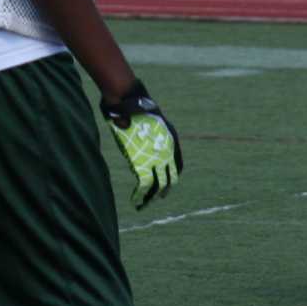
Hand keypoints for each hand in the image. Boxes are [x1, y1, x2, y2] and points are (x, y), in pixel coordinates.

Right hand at [101, 82, 182, 209]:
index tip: (167, 184)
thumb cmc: (134, 107)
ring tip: (143, 204)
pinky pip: (146, 185)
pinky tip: (136, 201)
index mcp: (171, 140)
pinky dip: (141, 196)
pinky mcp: (143, 162)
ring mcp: (156, 157)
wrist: (129, 101)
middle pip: (170, 177)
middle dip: (164, 189)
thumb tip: (136, 136)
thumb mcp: (147, 121)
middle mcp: (167, 151)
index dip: (172, 176)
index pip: (177, 164)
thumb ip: (147, 133)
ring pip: (159, 184)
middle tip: (158, 198)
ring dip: (151, 197)